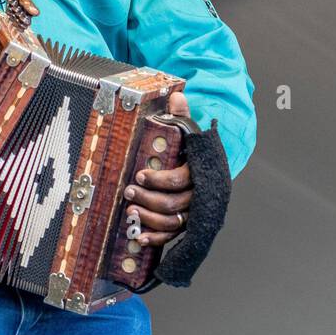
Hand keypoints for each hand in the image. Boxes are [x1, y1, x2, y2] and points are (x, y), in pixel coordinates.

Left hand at [124, 91, 192, 247]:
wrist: (206, 168)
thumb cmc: (192, 149)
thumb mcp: (187, 130)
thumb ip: (182, 115)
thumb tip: (177, 95)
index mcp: (199, 172)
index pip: (180, 179)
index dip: (159, 179)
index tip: (140, 174)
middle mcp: (198, 195)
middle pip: (174, 203)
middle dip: (148, 198)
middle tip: (129, 191)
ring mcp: (193, 212)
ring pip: (172, 221)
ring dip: (149, 218)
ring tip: (130, 211)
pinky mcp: (185, 224)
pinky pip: (172, 237)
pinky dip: (156, 239)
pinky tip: (139, 237)